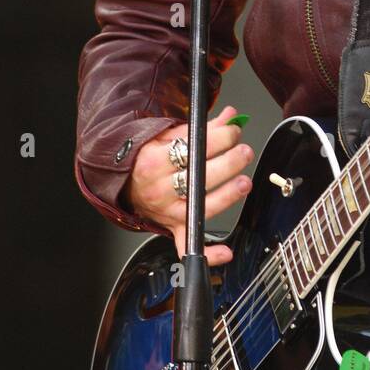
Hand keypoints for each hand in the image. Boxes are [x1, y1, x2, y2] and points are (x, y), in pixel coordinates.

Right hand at [122, 104, 253, 264]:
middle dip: (227, 163)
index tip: (233, 131)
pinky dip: (208, 253)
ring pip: (201, 207)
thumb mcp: (167, 136)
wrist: (125, 182)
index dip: (218, 138)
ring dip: (227, 195)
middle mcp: (159, 189)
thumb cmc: (148, 157)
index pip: (191, 149)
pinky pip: (187, 246)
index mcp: (154, 161)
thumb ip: (201, 129)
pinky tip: (226, 252)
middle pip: (198, 177)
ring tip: (243, 181)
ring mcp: (167, 212)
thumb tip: (230, 117)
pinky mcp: (173, 228)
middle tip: (243, 152)